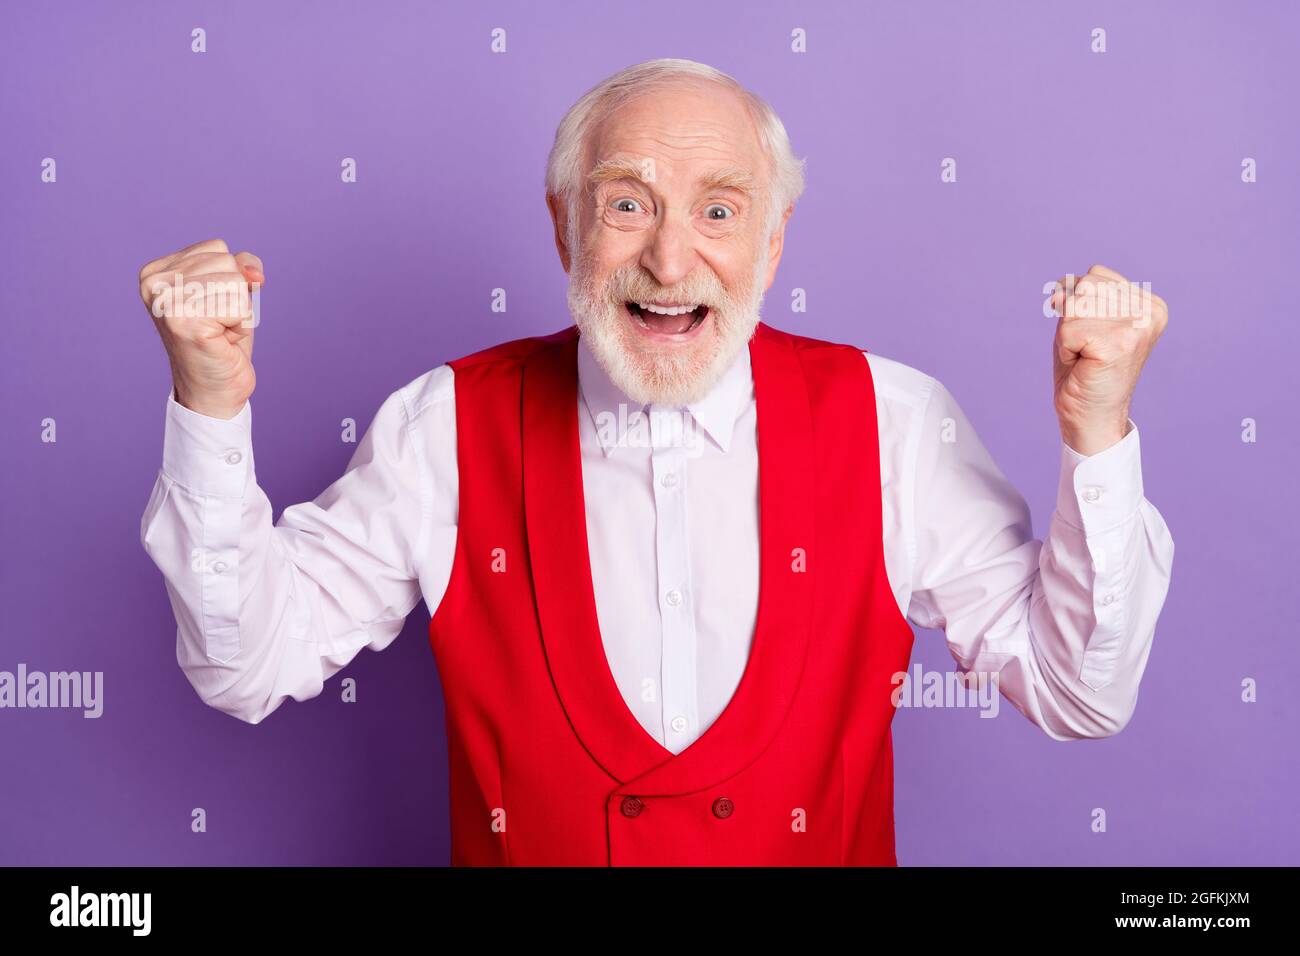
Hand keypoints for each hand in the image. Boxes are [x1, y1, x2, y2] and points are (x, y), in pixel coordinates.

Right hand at [138, 238, 264, 419]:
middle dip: (235, 296)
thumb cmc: (222, 340)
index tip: (209, 308)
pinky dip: (240, 326)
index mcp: (156, 271)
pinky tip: (220, 341)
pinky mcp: (184, 321)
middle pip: (228, 263)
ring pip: (236, 282)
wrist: (215, 390)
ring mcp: (165, 302)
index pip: (218, 248)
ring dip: (238, 312)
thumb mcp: (232, 292)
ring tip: (218, 332)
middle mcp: (153, 283)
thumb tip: (254, 274)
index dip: (228, 280)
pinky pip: (240, 306)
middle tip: (216, 324)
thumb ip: (242, 267)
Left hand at [1049, 264, 1167, 455]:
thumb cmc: (1084, 371)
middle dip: (1072, 320)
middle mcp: (1150, 312)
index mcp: (1149, 303)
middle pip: (1084, 287)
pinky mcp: (1120, 343)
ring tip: (1085, 356)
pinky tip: (1084, 366)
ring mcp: (1138, 326)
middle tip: (1086, 350)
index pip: (1093, 275)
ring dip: (1068, 335)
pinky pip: (1068, 330)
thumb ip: (1075, 296)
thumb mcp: (1081, 321)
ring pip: (1074, 305)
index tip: (1093, 337)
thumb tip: (1059, 289)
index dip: (1077, 307)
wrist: (1090, 417)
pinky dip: (1065, 350)